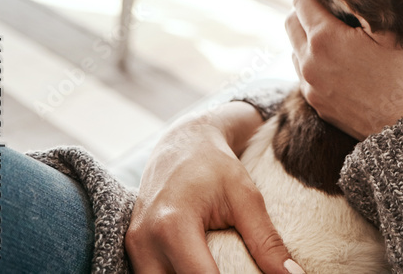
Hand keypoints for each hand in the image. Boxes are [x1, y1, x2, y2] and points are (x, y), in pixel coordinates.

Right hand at [125, 101, 303, 273]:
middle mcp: (145, 241)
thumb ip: (267, 241)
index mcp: (173, 226)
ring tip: (223, 267)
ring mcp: (135, 247)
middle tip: (239, 271)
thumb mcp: (247, 198)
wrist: (184, 141)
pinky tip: (205, 267)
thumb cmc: (216, 165)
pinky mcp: (134, 249)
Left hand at [286, 0, 402, 139]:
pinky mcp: (316, 103)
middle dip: (306, 13)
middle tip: (330, 12)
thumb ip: (363, 8)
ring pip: (295, 50)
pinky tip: (339, 64)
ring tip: (336, 39)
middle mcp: (309, 61)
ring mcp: (310, 85)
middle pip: (290, 24)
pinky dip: (314, 63)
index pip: (301, 2)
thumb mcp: (391, 32)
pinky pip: (304, 74)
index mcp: (325, 38)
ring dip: (308, 39)